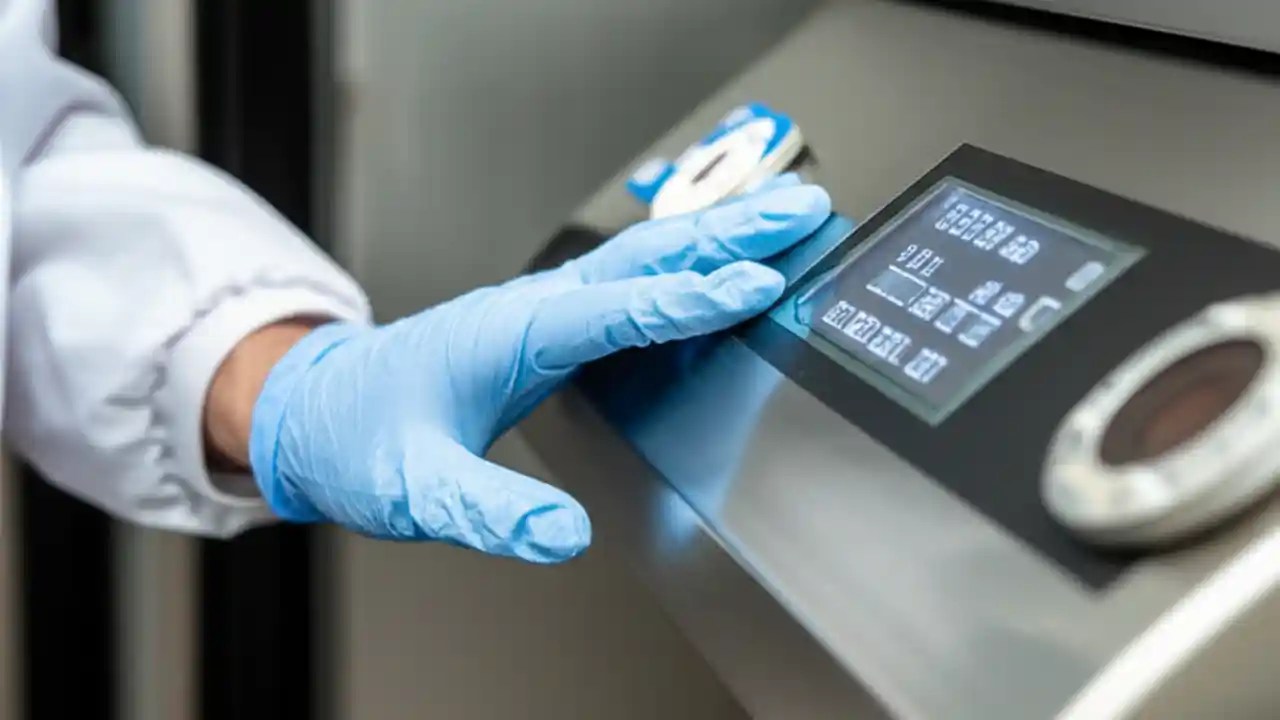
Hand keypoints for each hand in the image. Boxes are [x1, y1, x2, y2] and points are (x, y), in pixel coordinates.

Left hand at [247, 177, 830, 561]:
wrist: (317, 415)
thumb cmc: (360, 443)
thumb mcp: (418, 490)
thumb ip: (489, 511)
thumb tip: (563, 539)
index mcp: (510, 333)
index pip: (618, 308)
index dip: (691, 298)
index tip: (759, 283)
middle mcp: (531, 308)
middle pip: (645, 257)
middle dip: (728, 233)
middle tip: (803, 213)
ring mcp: (540, 311)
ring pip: (642, 260)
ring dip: (715, 239)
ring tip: (783, 222)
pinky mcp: (545, 326)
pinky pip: (629, 285)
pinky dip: (684, 270)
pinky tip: (716, 277)